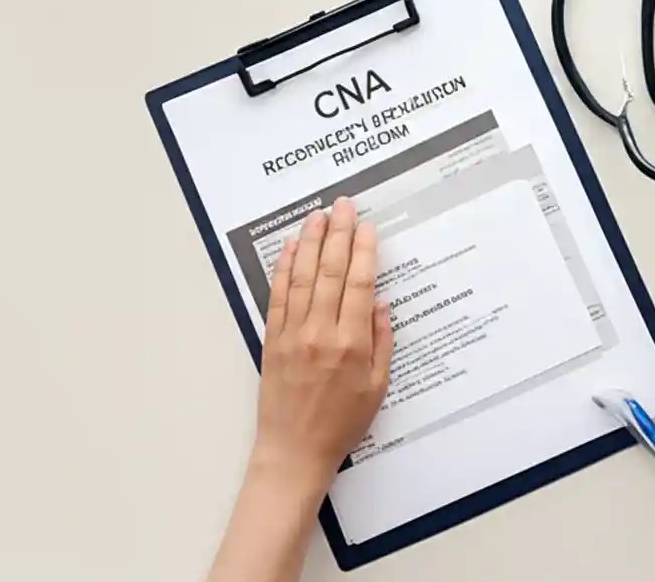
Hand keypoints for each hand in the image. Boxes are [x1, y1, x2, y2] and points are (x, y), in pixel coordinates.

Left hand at [253, 196, 393, 489]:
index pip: (360, 284)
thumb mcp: (377, 387)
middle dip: (338, 233)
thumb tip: (382, 303)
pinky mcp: (272, 340)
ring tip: (318, 214)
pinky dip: (284, 268)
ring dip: (311, 241)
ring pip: (303, 276)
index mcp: (352, 344)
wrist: (295, 451)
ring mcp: (293, 334)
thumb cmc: (342, 424)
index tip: (367, 225)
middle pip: (331, 271)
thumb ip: (382, 342)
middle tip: (343, 204)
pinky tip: (291, 247)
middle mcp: (321, 333)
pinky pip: (278, 296)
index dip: (364, 250)